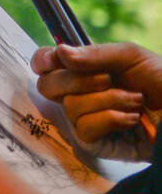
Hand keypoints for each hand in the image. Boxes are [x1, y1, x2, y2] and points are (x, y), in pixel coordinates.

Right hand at [31, 42, 161, 154]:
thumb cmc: (160, 81)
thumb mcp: (130, 57)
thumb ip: (94, 54)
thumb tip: (60, 52)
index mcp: (83, 70)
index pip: (45, 64)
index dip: (43, 60)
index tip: (56, 60)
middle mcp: (78, 93)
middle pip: (47, 85)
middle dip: (77, 80)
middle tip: (108, 79)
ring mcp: (83, 118)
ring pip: (70, 106)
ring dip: (107, 100)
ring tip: (135, 101)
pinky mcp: (93, 142)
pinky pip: (83, 127)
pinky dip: (110, 119)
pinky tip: (131, 119)